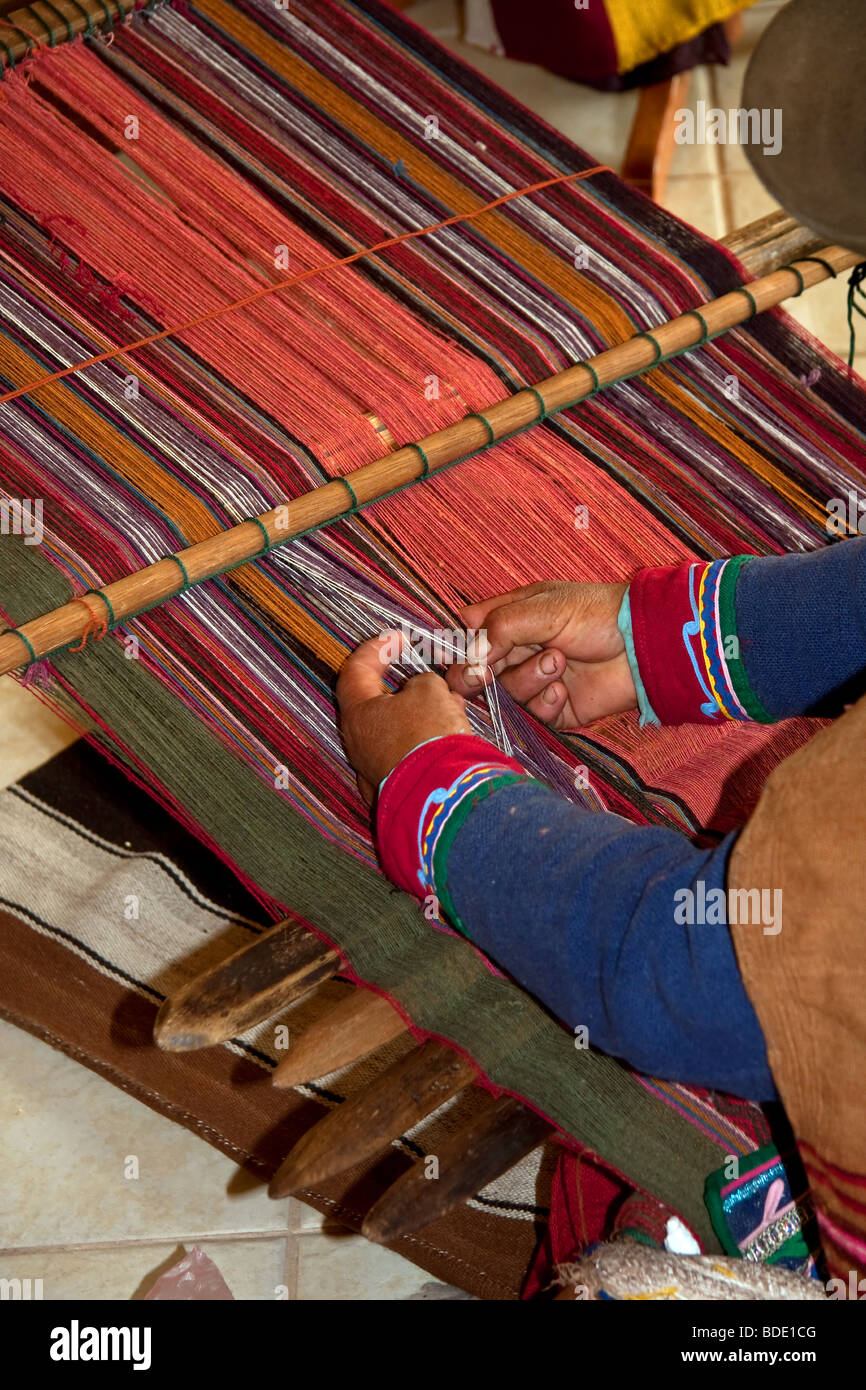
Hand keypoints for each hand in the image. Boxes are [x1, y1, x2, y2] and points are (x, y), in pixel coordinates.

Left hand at [337, 632, 470, 804]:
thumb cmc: (429, 734)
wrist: (443, 794)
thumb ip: (421, 682)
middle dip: (403, 686)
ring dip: (418, 713)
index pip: (356, 670)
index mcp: (357, 712)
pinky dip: (423, 738)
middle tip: (426, 674)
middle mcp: (358, 742)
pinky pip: (407, 753)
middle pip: (374, 703)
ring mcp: (373, 768)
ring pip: (394, 730)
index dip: (376, 649)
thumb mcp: (429, 691)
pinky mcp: (395, 787)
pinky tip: (447, 734)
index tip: (396, 638)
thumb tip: (420, 691)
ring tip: (450, 704)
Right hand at [447, 581, 634, 729]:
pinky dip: (545, 703)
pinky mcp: (553, 711)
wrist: (645, 647)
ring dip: (526, 680)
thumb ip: (499, 628)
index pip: (465, 633)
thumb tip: (468, 659)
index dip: (455, 646)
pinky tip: (565, 688)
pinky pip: (532, 716)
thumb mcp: (543, 608)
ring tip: (558, 661)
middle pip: (473, 673)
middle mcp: (516, 653)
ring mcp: (533, 683)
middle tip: (485, 674)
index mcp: (509, 619)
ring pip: (503, 696)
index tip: (456, 656)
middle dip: (477, 676)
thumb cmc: (597, 615)